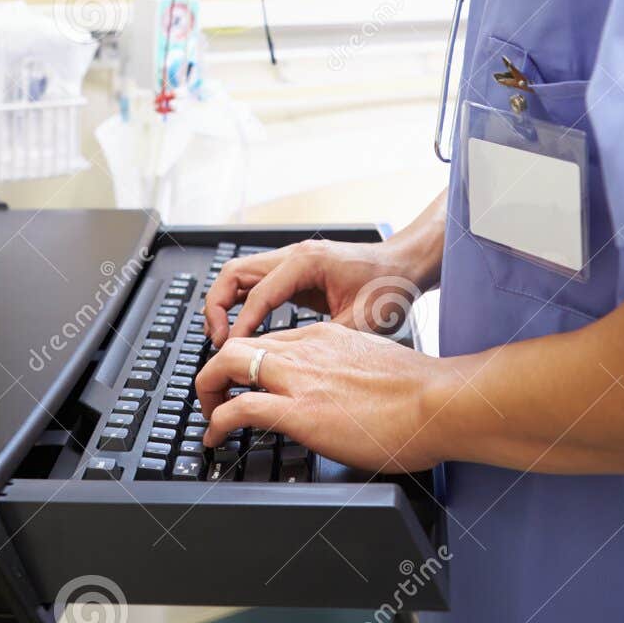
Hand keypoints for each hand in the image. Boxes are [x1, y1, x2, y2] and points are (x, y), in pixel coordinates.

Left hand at [195, 321, 449, 472]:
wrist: (439, 401)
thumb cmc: (423, 392)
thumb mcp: (376, 366)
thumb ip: (352, 373)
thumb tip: (350, 396)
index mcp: (327, 337)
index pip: (272, 341)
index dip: (251, 364)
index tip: (247, 384)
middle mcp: (306, 350)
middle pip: (239, 343)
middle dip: (216, 370)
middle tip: (214, 397)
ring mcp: (300, 378)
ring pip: (228, 362)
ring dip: (208, 390)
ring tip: (208, 418)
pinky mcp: (300, 410)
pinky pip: (239, 407)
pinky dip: (216, 422)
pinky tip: (214, 439)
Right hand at [203, 237, 422, 347]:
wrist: (406, 265)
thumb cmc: (390, 287)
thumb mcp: (360, 322)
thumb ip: (322, 342)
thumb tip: (289, 366)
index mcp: (306, 263)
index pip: (257, 294)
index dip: (240, 326)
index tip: (230, 353)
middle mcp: (294, 256)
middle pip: (234, 273)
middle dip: (218, 307)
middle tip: (217, 342)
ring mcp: (292, 261)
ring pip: (241, 275)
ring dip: (226, 304)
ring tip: (224, 338)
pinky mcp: (296, 272)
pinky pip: (257, 283)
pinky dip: (243, 304)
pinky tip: (246, 330)